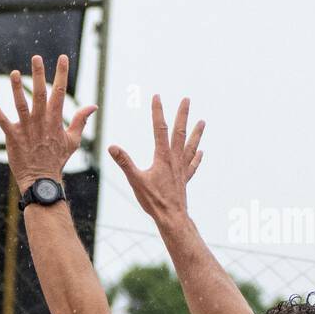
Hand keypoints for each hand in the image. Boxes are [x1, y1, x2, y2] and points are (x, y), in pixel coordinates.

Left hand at [0, 54, 96, 192]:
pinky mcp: (12, 136)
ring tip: (13, 73)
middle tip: (36, 57)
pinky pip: (2, 121)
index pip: (59, 92)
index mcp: (55, 119)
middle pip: (39, 93)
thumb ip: (81, 121)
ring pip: (20, 104)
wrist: (41, 179)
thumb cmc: (57, 159)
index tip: (63, 58)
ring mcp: (25, 128)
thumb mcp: (73, 140)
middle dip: (38, 74)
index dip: (61, 74)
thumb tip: (93, 106)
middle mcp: (40, 121)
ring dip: (16, 88)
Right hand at [108, 96, 203, 220]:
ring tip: (202, 121)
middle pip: (179, 132)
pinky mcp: (184, 179)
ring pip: (190, 146)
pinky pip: (192, 165)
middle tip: (187, 99)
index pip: (160, 129)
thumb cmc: (153, 200)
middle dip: (182, 114)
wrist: (171, 216)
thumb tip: (112, 147)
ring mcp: (182, 169)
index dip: (158, 111)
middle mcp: (175, 159)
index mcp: (163, 156)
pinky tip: (200, 152)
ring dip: (196, 133)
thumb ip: (124, 162)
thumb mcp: (135, 180)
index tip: (157, 96)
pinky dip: (196, 157)